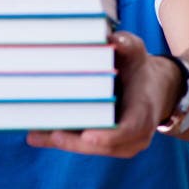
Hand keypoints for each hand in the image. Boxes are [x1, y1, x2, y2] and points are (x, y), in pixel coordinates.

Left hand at [26, 31, 179, 157]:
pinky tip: (36, 135)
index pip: (129, 130)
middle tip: (54, 135)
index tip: (89, 136)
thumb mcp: (137, 53)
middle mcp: (135, 135)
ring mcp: (120, 143)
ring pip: (91, 149)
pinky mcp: (104, 143)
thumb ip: (128, 46)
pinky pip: (83, 145)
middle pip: (105, 146)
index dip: (109, 136)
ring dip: (65, 143)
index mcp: (144, 112)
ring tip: (38, 135)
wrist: (152, 88)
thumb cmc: (139, 68)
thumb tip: (114, 40)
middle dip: (78, 142)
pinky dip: (61, 141)